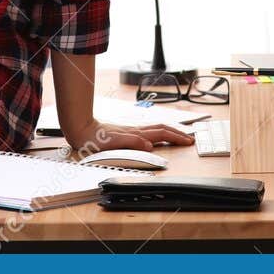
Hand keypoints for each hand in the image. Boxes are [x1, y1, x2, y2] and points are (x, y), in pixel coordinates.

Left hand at [68, 120, 195, 153]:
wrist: (82, 130)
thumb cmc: (96, 138)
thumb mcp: (114, 142)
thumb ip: (133, 142)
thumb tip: (150, 145)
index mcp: (136, 133)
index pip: (162, 132)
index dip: (176, 136)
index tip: (188, 141)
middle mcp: (136, 130)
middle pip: (162, 129)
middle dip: (178, 133)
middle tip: (190, 139)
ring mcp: (132, 131)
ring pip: (156, 129)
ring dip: (170, 132)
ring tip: (179, 136)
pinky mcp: (127, 133)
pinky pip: (149, 132)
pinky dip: (159, 134)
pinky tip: (157, 137)